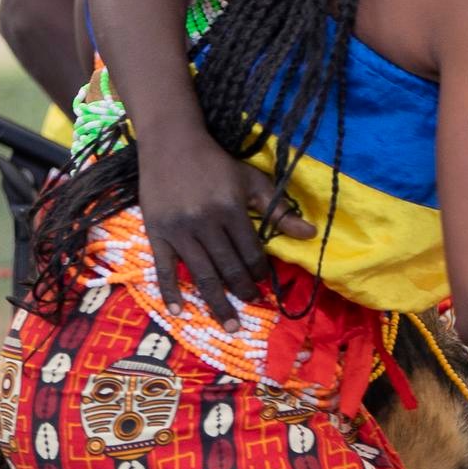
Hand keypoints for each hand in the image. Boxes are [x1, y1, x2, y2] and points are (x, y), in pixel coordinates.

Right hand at [136, 139, 305, 320]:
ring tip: (230, 325)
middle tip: (251, 307)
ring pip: (201, 274)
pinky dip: (171, 292)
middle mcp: (205, 223)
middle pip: (228, 267)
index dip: (259, 272)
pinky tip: (180, 312)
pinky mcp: (157, 233)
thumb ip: (279, 210)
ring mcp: (179, 231)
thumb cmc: (215, 163)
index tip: (264, 286)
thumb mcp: (251, 180)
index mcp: (231, 210)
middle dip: (243, 291)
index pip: (250, 252)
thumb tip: (310, 234)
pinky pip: (164, 269)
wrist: (171, 143)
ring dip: (217, 302)